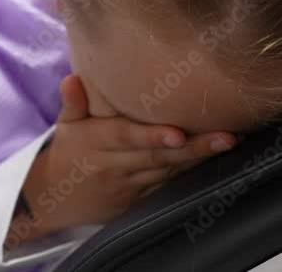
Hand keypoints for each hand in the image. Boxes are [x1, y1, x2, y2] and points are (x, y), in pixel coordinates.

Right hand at [11, 75, 237, 242]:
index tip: (178, 134)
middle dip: (194, 147)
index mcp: (95, 142)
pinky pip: (167, 188)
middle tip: (227, 136)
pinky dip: (190, 176)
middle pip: (157, 157)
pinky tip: (215, 164)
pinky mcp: (138, 202)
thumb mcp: (64, 125)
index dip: (152, 136)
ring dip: (200, 160)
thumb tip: (72, 79)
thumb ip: (72, 102)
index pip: (126, 137)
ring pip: (168, 173)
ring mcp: (128, 186)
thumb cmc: (66, 152)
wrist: (52, 199)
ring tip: (229, 144)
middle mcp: (114, 165)